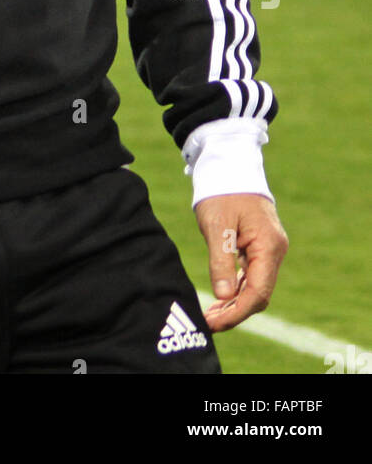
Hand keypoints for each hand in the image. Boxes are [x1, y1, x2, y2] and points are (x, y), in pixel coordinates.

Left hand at [194, 193, 287, 331]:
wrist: (230, 162)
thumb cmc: (222, 189)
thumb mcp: (217, 224)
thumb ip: (221, 260)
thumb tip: (223, 296)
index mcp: (268, 245)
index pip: (257, 291)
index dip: (237, 312)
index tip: (214, 322)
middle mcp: (274, 250)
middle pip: (259, 293)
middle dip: (235, 311)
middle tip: (208, 321)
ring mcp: (269, 248)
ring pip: (256, 285)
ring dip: (235, 302)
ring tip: (211, 313)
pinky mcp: (260, 245)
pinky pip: (252, 274)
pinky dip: (237, 287)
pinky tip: (221, 296)